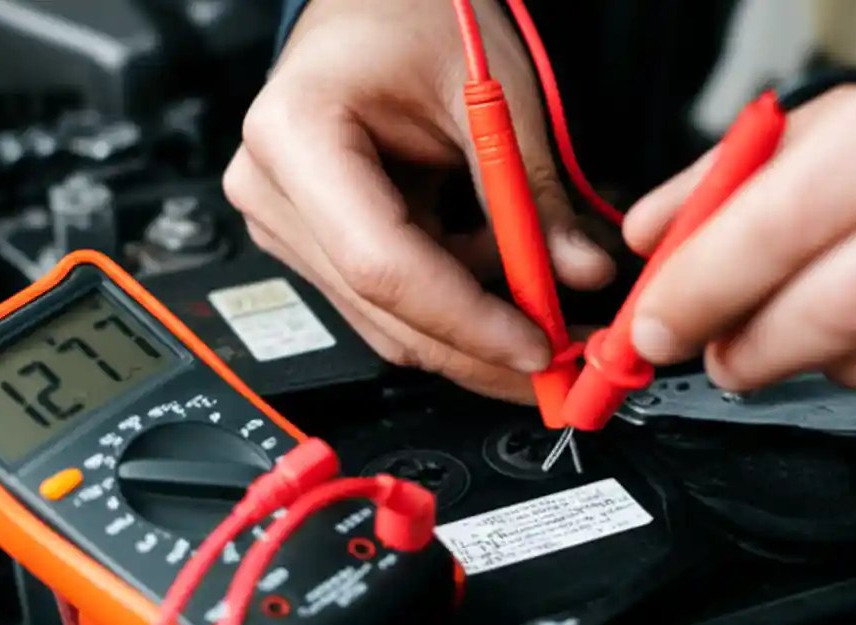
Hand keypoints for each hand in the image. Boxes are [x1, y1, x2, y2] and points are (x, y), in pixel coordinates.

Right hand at [223, 0, 612, 402]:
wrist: (371, 3)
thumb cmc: (409, 18)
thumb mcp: (489, 96)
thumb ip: (532, 194)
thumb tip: (581, 271)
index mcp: (297, 136)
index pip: (383, 265)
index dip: (467, 320)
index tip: (537, 345)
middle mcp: (274, 190)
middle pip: (384, 311)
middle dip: (481, 346)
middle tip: (561, 358)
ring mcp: (286, 222)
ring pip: (389, 320)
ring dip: (474, 327)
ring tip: (546, 301)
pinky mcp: (312, 241)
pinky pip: (389, 300)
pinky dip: (456, 303)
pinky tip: (501, 280)